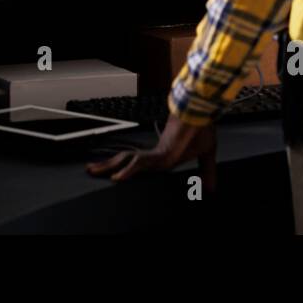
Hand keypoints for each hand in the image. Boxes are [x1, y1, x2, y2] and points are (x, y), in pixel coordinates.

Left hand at [86, 113, 216, 191]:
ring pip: (128, 161)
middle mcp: (156, 154)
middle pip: (126, 160)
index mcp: (162, 155)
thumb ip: (207, 171)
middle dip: (108, 165)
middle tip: (90, 169)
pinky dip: (128, 171)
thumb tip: (211, 189)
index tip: (112, 172)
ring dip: (109, 166)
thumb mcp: (206, 154)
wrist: (203, 113)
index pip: (138, 162)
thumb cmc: (202, 128)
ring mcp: (157, 154)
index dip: (124, 166)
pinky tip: (117, 178)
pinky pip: (141, 163)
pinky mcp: (161, 154)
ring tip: (92, 170)